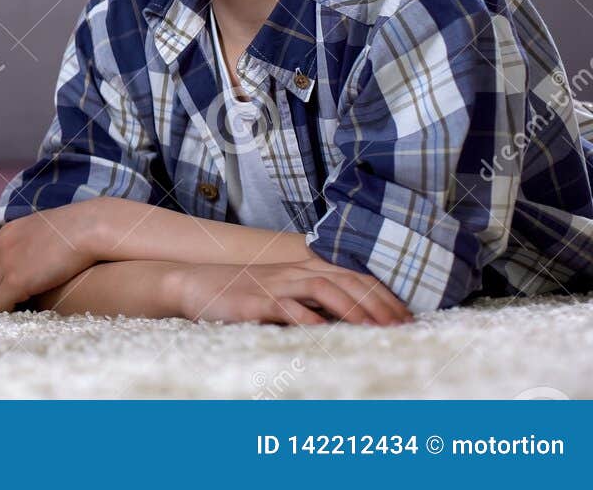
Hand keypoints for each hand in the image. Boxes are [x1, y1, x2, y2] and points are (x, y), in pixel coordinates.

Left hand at [0, 205, 100, 311]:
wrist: (89, 228)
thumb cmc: (81, 229)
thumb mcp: (48, 228)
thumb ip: (35, 241)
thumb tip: (41, 256)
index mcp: (8, 233)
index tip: (12, 282)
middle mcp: (1, 247)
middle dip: (0, 293)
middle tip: (21, 301)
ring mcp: (5, 264)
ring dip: (3, 305)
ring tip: (25, 308)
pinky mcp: (15, 281)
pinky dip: (10, 312)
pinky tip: (29, 311)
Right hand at [173, 258, 412, 325]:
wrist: (194, 285)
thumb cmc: (243, 293)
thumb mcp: (283, 290)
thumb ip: (314, 299)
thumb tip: (353, 319)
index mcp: (306, 269)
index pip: (357, 277)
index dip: (385, 296)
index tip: (408, 318)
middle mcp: (295, 273)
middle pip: (348, 281)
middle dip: (379, 304)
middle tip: (403, 328)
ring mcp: (276, 287)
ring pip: (324, 289)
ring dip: (354, 310)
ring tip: (376, 330)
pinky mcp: (255, 304)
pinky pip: (287, 309)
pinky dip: (310, 320)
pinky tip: (327, 334)